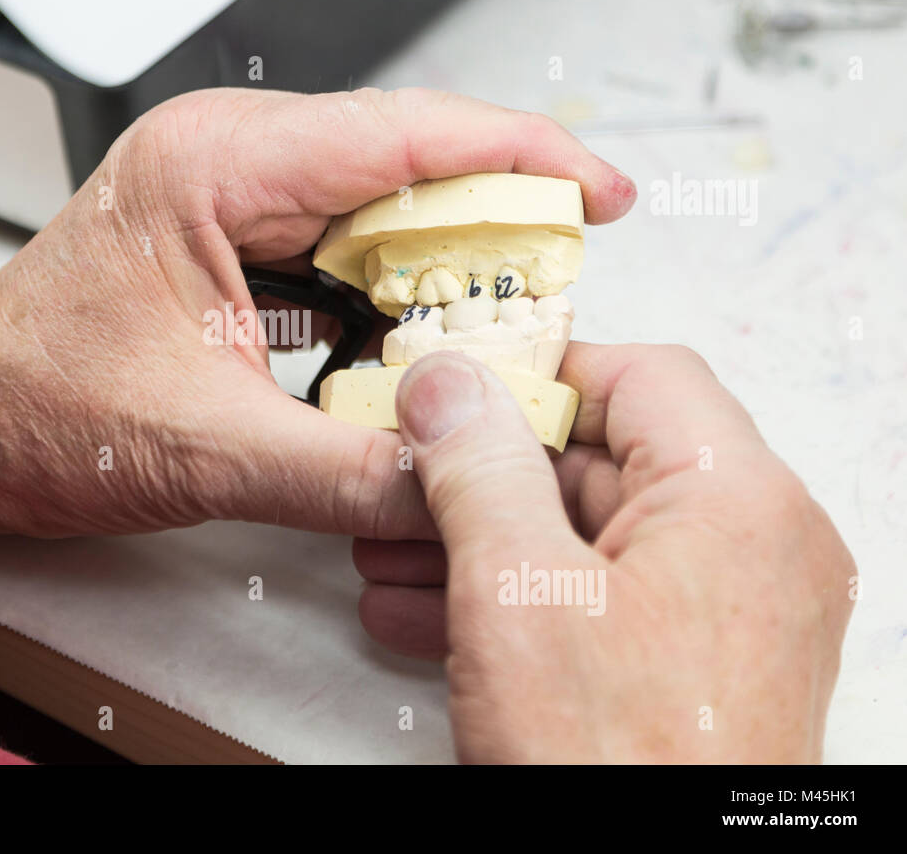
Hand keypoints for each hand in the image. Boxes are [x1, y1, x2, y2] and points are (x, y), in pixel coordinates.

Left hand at [0, 88, 635, 580]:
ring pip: (382, 215)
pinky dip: (395, 302)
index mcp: (216, 167)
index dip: (523, 159)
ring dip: (448, 272)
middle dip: (496, 230)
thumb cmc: (19, 404)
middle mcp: (228, 163)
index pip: (408, 136)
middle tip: (560, 298)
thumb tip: (458, 485)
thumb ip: (348, 472)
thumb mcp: (200, 450)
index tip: (601, 195)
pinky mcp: (231, 247)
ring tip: (506, 333)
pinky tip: (427, 350)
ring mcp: (230, 202)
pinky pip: (344, 257)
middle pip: (409, 169)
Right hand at [354, 346, 855, 761]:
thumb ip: (478, 464)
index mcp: (736, 501)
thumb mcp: (519, 590)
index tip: (456, 390)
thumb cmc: (619, 772)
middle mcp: (751, 549)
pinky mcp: (693, 669)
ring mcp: (727, 614)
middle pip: (606, 457)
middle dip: (487, 472)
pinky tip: (429, 613)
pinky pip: (600, 600)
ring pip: (590, 535)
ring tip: (394, 550)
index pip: (639, 376)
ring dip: (486, 537)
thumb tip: (450, 381)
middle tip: (405, 477)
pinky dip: (519, 596)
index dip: (537, 373)